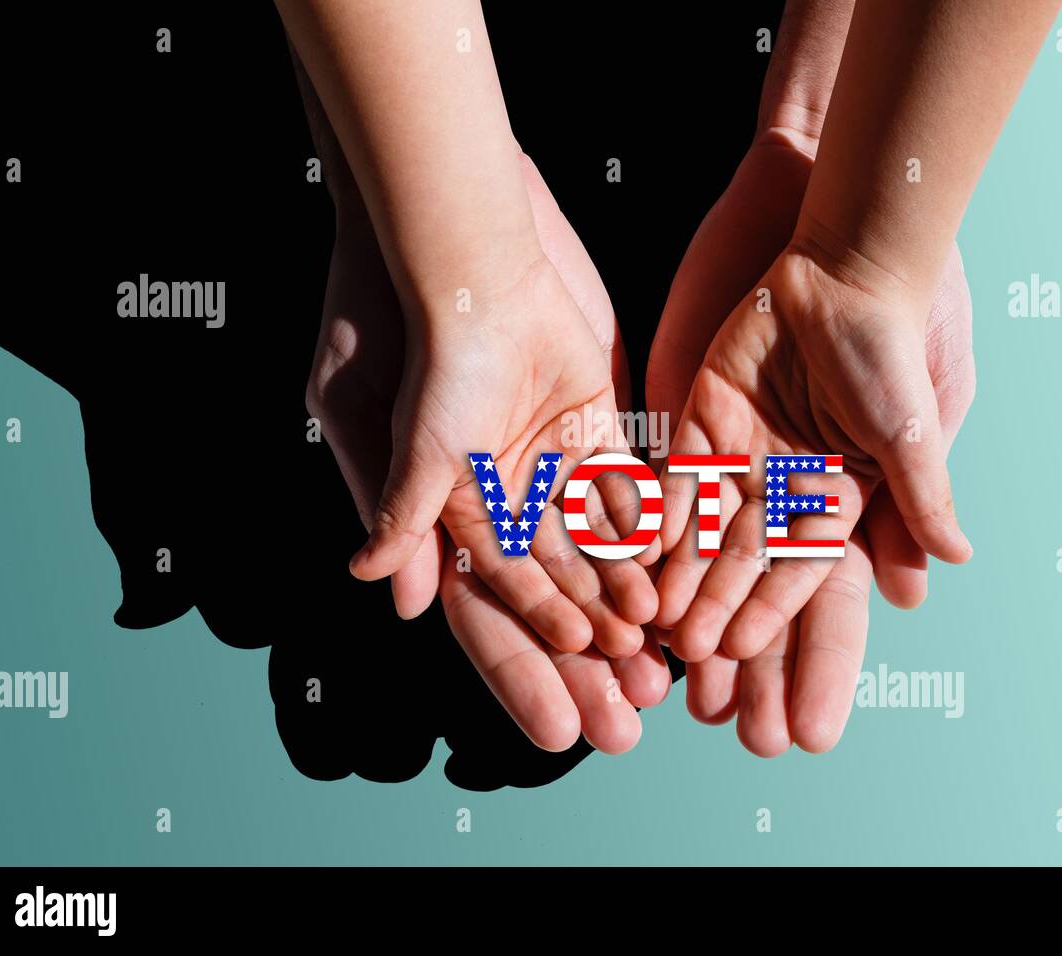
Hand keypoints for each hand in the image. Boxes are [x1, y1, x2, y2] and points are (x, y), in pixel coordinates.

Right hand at [308, 153, 669, 751]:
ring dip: (627, 599)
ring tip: (665, 652)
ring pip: (597, 547)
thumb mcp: (399, 430)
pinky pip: (628, 489)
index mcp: (450, 510)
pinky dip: (651, 532)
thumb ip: (400, 508)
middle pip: (553, 591)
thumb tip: (382, 589)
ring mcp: (549, 461)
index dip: (530, 658)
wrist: (471, 253)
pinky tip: (679, 576)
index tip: (570, 712)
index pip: (494, 604)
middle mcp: (502, 496)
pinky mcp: (592, 423)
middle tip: (633, 708)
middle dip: (590, 649)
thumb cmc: (420, 340)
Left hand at [675, 249, 973, 753]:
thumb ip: (922, 496)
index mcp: (835, 498)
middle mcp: (784, 487)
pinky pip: (674, 476)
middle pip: (744, 560)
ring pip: (702, 528)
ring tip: (652, 619)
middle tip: (687, 652)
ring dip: (679, 575)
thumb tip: (955, 560)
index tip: (741, 647)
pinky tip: (631, 552)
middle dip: (717, 606)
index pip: (798, 568)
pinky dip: (654, 514)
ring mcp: (741, 456)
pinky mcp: (701, 422)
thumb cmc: (887, 348)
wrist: (841, 270)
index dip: (770, 608)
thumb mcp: (911, 427)